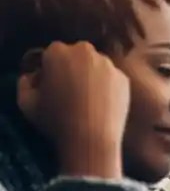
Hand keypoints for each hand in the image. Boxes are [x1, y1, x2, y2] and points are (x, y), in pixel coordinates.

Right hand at [17, 42, 129, 178]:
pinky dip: (108, 87)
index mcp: (57, 52)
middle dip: (72, 67)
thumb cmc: (55, 120)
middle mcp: (85, 52)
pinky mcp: (124, 79)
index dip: (50, 69)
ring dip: (91, 75)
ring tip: (88, 99)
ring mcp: (108, 64)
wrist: (91, 139)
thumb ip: (25, 83)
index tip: (51, 85)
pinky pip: (112, 79)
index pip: (52, 54)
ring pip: (96, 65)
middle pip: (76, 55)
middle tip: (71, 90)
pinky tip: (103, 105)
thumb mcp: (25, 103)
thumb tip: (32, 76)